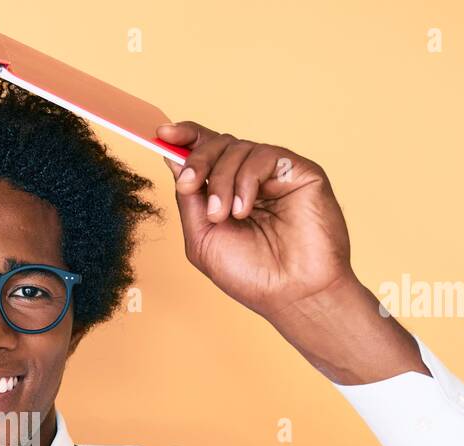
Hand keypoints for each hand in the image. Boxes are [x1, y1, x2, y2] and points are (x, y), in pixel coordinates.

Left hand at [157, 123, 428, 383]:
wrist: (292, 294)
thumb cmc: (251, 275)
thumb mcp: (202, 238)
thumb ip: (188, 199)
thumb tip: (172, 157)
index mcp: (227, 192)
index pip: (206, 152)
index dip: (185, 136)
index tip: (162, 133)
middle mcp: (251, 179)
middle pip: (218, 143)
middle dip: (197, 160)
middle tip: (189, 184)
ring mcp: (276, 174)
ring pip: (238, 148)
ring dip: (221, 181)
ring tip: (223, 215)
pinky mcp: (301, 172)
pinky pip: (265, 156)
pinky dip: (246, 180)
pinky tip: (244, 209)